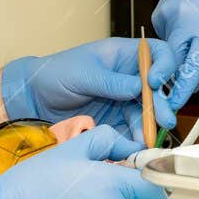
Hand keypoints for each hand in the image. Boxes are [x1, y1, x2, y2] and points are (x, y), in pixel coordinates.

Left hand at [2, 37, 177, 139]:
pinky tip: (136, 145)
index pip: (155, 54)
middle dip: (162, 104)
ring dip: (149, 125)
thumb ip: (111, 81)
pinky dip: (135, 137)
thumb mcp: (83, 74)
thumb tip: (139, 86)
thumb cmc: (54, 74)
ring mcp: (123, 100)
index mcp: (122, 55)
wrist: (34, 100)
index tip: (155, 81)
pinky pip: (132, 128)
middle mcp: (127, 77)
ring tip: (147, 139)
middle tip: (164, 120)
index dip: (163, 65)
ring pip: (146, 111)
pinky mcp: (116, 120)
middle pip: (156, 87)